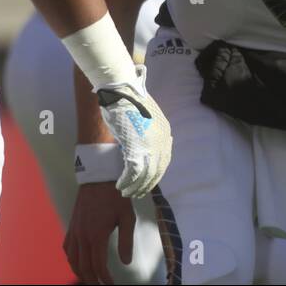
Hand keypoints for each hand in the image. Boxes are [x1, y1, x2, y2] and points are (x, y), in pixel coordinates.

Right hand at [65, 181, 135, 284]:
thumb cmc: (116, 196)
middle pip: (84, 267)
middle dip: (92, 280)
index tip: (111, 284)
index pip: (98, 266)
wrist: (99, 177)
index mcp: (97, 236)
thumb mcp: (127, 217)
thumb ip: (126, 241)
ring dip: (80, 272)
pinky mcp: (72, 225)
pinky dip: (71, 259)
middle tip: (101, 285)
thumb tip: (126, 262)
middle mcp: (82, 236)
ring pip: (73, 260)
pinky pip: (67, 248)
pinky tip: (77, 262)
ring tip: (90, 279)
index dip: (105, 279)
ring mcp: (75, 231)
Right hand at [96, 67, 172, 198]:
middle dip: (147, 185)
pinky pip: (133, 173)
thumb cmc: (128, 101)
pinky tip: (121, 185)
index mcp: (165, 133)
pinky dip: (127, 182)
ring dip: (136, 187)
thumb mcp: (144, 119)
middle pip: (157, 171)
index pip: (164, 161)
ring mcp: (150, 146)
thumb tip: (140, 146)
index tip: (147, 182)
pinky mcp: (136, 149)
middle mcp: (161, 141)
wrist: (121, 92)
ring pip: (146, 176)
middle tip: (137, 193)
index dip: (155, 174)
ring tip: (126, 193)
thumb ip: (146, 134)